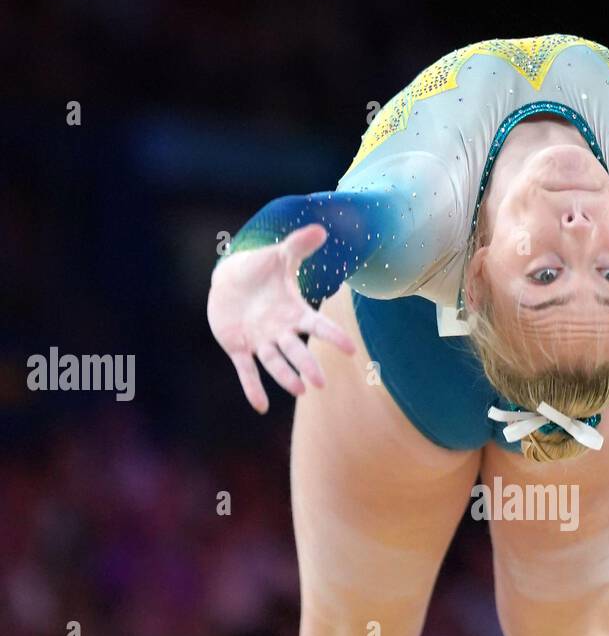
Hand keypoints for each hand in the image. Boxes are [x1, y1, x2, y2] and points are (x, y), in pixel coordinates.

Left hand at [207, 223, 354, 412]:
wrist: (230, 281)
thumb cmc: (260, 269)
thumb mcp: (278, 256)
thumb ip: (299, 245)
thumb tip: (322, 229)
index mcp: (293, 312)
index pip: (317, 325)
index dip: (333, 337)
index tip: (350, 350)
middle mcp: (280, 331)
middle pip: (296, 350)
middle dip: (306, 365)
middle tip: (319, 382)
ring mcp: (260, 341)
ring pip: (274, 362)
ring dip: (286, 377)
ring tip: (300, 391)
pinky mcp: (239, 348)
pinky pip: (247, 371)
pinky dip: (253, 389)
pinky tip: (260, 406)